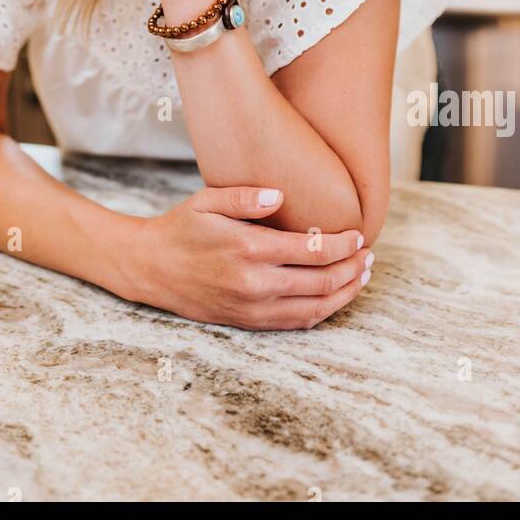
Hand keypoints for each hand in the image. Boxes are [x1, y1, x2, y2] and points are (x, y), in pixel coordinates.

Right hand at [133, 185, 373, 329]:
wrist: (150, 268)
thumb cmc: (181, 228)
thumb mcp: (207, 201)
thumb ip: (245, 197)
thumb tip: (281, 195)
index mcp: (248, 249)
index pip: (312, 250)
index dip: (342, 245)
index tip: (358, 236)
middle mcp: (254, 283)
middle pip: (321, 282)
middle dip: (352, 270)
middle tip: (369, 257)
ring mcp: (252, 307)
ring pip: (313, 309)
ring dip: (344, 294)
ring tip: (361, 278)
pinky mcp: (247, 322)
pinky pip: (294, 324)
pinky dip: (321, 313)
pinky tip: (333, 300)